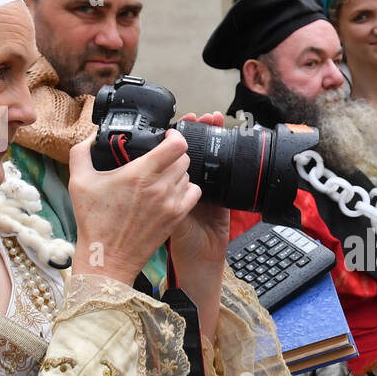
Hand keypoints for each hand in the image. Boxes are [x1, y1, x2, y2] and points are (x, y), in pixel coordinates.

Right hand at [68, 132, 199, 283]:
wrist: (107, 256)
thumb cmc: (93, 221)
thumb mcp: (78, 181)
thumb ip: (82, 152)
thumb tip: (91, 137)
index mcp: (140, 173)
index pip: (176, 145)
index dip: (174, 135)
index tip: (166, 136)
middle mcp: (160, 187)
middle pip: (184, 158)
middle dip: (173, 153)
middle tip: (161, 156)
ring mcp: (171, 203)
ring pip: (188, 175)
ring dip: (178, 171)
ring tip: (163, 175)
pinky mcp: (177, 217)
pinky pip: (194, 193)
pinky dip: (187, 188)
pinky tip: (173, 190)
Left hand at [170, 114, 232, 268]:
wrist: (201, 260)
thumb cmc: (178, 242)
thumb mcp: (169, 217)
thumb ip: (164, 198)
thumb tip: (147, 178)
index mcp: (169, 185)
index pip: (173, 153)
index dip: (180, 134)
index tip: (183, 119)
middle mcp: (186, 183)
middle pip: (195, 149)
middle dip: (200, 130)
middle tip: (203, 116)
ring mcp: (205, 188)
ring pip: (211, 156)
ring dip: (214, 137)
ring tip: (214, 120)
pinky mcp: (222, 194)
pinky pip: (225, 172)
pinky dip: (229, 157)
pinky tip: (229, 143)